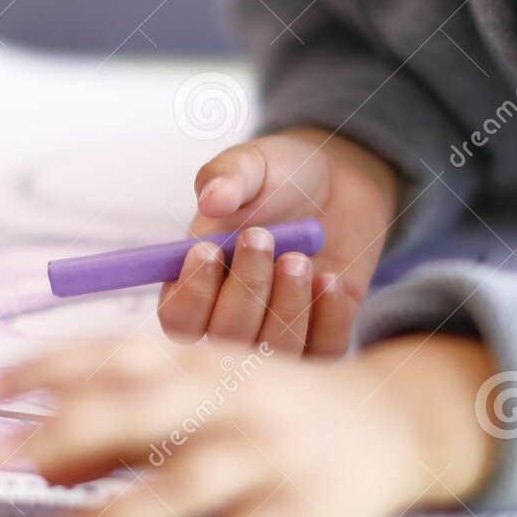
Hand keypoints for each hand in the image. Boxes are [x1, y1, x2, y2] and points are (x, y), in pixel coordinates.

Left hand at [0, 334, 496, 516]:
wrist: (394, 421)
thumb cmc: (275, 406)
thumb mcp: (204, 395)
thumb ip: (127, 425)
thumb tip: (46, 465)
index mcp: (200, 359)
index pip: (112, 351)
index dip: (47, 364)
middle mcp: (230, 397)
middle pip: (137, 409)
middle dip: (59, 434)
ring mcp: (266, 454)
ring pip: (176, 489)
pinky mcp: (299, 510)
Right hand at [159, 128, 398, 356]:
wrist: (339, 182)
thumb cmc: (281, 176)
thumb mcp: (251, 164)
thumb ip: (227, 175)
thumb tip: (211, 198)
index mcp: (196, 282)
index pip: (178, 320)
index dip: (191, 294)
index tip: (209, 249)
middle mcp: (232, 316)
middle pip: (226, 341)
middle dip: (245, 289)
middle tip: (262, 235)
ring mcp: (278, 332)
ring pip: (275, 353)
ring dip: (286, 307)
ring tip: (299, 257)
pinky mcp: (323, 336)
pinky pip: (324, 351)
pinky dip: (327, 317)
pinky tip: (329, 277)